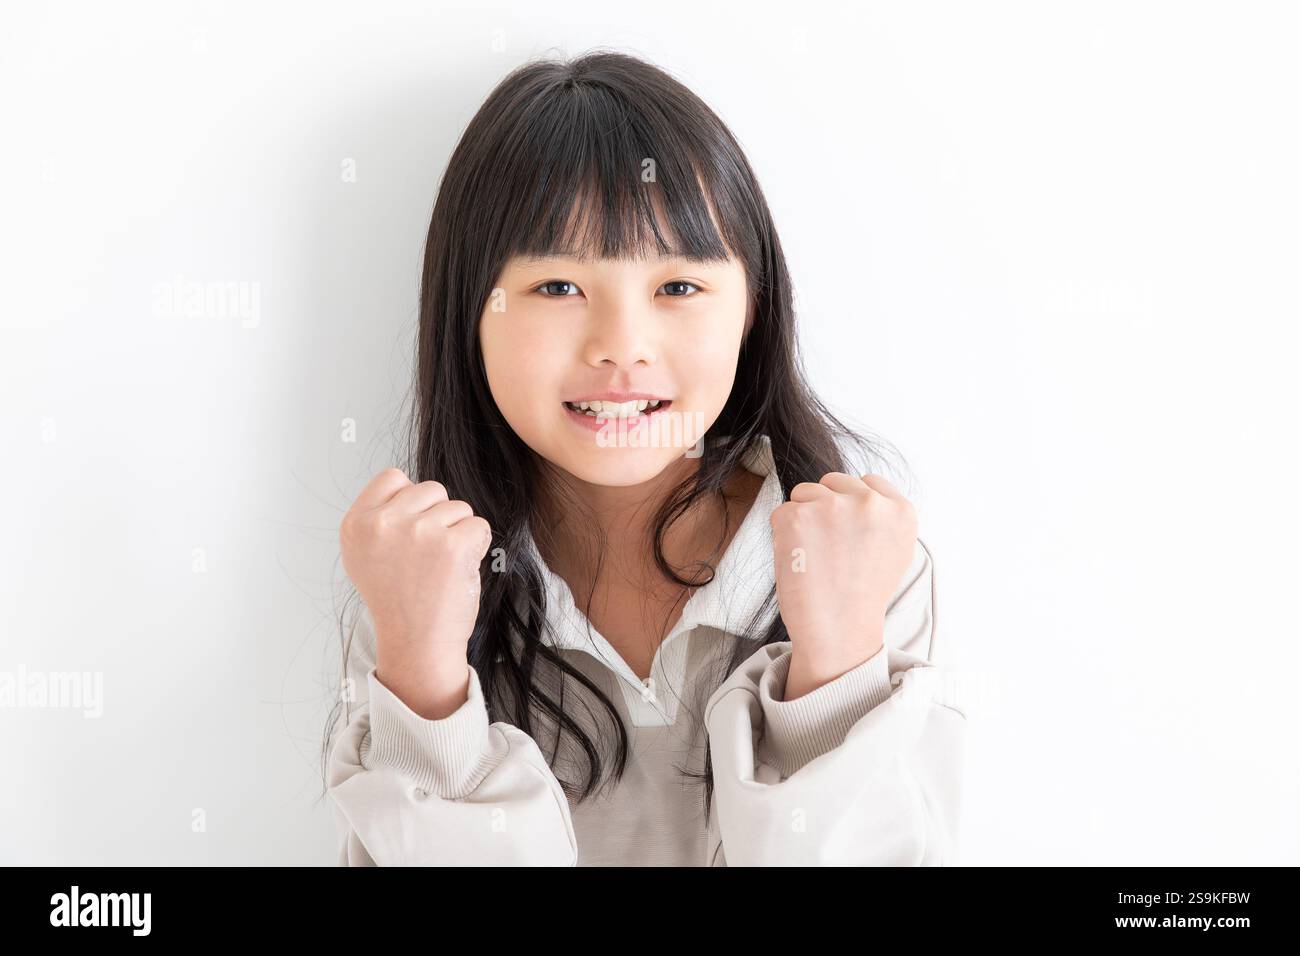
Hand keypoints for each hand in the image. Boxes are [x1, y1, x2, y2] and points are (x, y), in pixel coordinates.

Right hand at [339, 468, 492, 712]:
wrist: (417, 645)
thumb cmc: (398, 601)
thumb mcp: (366, 555)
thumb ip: (380, 518)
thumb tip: (409, 488)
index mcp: (356, 524)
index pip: (392, 477)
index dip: (410, 501)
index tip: (409, 533)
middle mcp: (382, 524)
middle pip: (430, 488)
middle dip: (438, 517)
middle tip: (427, 556)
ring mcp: (417, 532)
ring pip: (457, 507)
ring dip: (457, 533)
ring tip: (440, 567)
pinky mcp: (451, 546)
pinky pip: (478, 526)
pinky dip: (477, 547)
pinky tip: (458, 571)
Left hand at [770, 472, 917, 693]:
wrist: (838, 632)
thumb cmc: (861, 595)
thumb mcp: (894, 550)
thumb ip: (882, 517)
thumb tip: (858, 490)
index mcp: (901, 511)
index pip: (867, 482)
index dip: (852, 506)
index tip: (849, 535)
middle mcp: (870, 503)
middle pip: (833, 481)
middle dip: (826, 506)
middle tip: (829, 549)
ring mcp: (833, 506)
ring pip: (804, 493)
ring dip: (803, 519)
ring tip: (815, 556)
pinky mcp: (798, 516)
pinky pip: (782, 512)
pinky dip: (783, 535)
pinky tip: (800, 561)